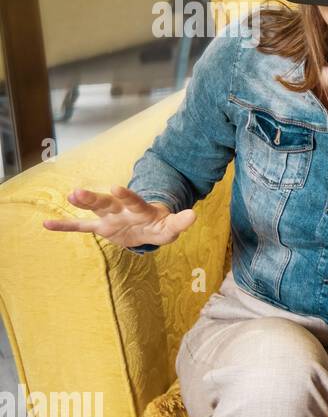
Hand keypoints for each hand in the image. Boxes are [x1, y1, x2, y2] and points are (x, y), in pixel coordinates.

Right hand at [42, 185, 195, 248]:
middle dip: (94, 198)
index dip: (126, 195)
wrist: (149, 229)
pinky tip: (47, 224)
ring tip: (69, 196)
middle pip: (107, 202)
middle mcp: (122, 209)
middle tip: (78, 192)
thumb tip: (193, 215)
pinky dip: (66, 226)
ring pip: (94, 209)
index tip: (115, 187)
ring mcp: (110, 217)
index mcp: (140, 209)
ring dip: (82, 203)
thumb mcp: (171, 227)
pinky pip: (81, 227)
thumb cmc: (160, 226)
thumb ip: (179, 221)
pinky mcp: (101, 228)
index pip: (133, 201)